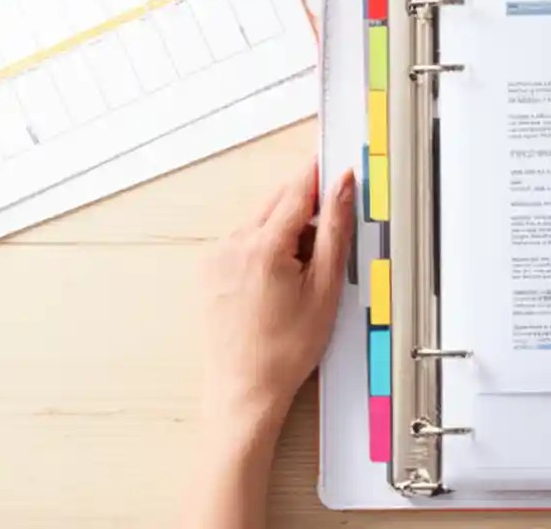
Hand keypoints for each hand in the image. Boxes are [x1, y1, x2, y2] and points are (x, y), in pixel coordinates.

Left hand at [199, 159, 355, 424]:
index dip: (319, 174)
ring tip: (306, 269)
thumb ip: (336, 231)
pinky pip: (242, 240)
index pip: (297, 190)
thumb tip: (343, 188)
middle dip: (305, 204)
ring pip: (259, 220)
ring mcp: (215, 257)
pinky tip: (281, 277)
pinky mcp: (208, 270)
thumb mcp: (326, 288)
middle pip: (276, 201)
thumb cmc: (286, 350)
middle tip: (330, 226)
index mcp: (264, 246)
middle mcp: (232, 244)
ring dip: (286, 227)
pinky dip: (265, 245)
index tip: (335, 161)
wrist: (244, 389)